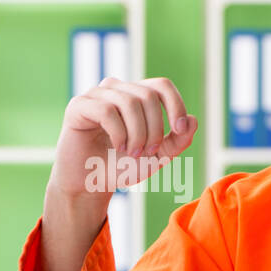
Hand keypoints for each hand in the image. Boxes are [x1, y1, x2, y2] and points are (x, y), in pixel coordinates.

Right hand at [48, 77, 197, 197]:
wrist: (90, 184)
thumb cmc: (121, 167)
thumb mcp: (157, 157)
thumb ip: (178, 141)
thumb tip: (193, 120)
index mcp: (135, 96)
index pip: (162, 85)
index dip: (175, 104)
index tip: (180, 130)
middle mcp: (116, 90)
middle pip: (148, 96)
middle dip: (154, 129)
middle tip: (148, 152)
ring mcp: (96, 95)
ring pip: (129, 102)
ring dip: (137, 134)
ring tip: (132, 152)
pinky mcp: (78, 106)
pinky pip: (106, 110)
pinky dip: (118, 133)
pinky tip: (117, 146)